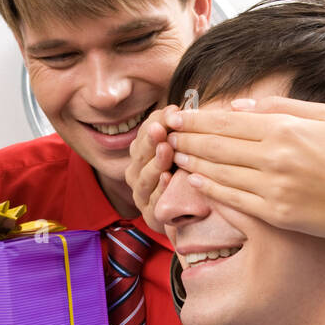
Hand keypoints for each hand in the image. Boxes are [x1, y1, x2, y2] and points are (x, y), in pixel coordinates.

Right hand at [127, 104, 180, 232]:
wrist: (188, 217)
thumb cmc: (185, 177)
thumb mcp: (181, 151)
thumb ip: (178, 131)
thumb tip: (181, 107)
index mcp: (141, 154)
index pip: (145, 134)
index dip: (158, 121)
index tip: (173, 110)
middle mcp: (136, 174)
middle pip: (141, 154)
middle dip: (152, 139)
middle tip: (162, 127)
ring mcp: (142, 195)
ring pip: (145, 176)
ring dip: (156, 162)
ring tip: (165, 149)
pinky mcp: (151, 215)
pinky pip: (154, 200)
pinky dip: (160, 189)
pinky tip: (167, 178)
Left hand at [162, 96, 324, 255]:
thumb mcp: (324, 116)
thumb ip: (279, 107)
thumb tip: (237, 106)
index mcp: (285, 128)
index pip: (227, 121)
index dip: (196, 119)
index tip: (176, 116)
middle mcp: (274, 157)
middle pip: (216, 145)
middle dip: (187, 138)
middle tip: (167, 134)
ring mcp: (272, 188)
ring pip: (219, 172)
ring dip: (192, 163)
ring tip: (176, 155)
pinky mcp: (274, 214)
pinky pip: (232, 199)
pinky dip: (210, 189)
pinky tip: (195, 181)